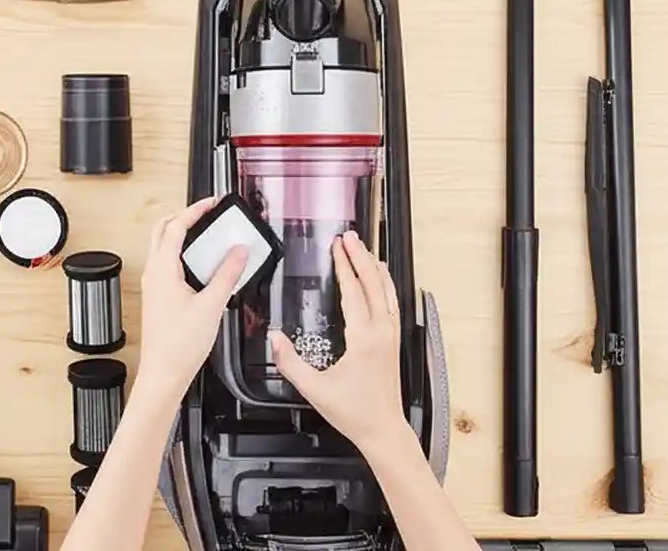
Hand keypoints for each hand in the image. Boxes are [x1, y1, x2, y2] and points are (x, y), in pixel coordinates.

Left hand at [137, 197, 248, 399]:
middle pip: (162, 231)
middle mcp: (153, 274)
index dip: (195, 210)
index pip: (175, 227)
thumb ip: (227, 275)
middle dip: (184, 217)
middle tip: (207, 214)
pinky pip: (168, 264)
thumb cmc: (179, 347)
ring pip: (163, 247)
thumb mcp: (211, 306)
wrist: (163, 375)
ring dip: (182, 235)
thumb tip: (239, 252)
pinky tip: (203, 266)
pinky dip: (183, 255)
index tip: (212, 203)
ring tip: (207, 235)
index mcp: (162, 270)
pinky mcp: (158, 297)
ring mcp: (154, 286)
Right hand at [269, 231, 407, 450]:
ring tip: (364, 249)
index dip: (344, 267)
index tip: (336, 248)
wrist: (383, 430)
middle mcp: (382, 332)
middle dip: (361, 257)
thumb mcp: (314, 390)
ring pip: (387, 291)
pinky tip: (380, 279)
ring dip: (374, 268)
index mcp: (365, 339)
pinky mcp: (393, 342)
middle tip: (350, 237)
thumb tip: (273, 338)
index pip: (354, 293)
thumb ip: (291, 362)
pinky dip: (385, 285)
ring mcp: (391, 336)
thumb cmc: (354, 412)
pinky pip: (392, 303)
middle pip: (374, 284)